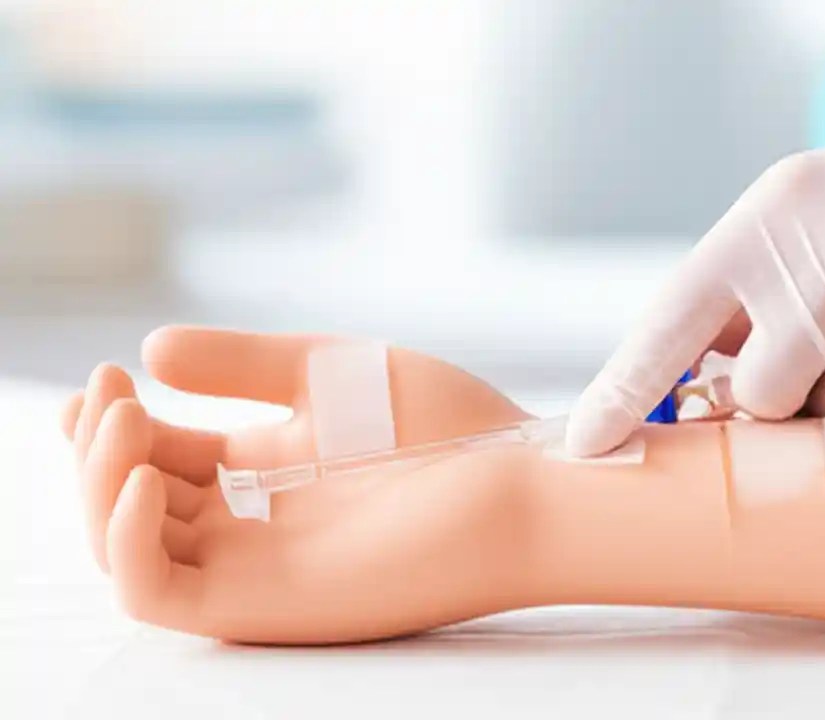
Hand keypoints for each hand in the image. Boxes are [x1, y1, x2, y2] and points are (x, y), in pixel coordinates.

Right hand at [62, 326, 531, 643]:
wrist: (519, 477)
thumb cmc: (447, 428)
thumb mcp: (328, 375)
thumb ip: (242, 367)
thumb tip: (149, 351)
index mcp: (265, 479)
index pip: (158, 463)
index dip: (113, 424)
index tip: (106, 374)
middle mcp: (250, 531)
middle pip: (129, 508)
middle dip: (97, 448)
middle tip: (107, 389)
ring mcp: (255, 571)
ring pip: (127, 551)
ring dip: (98, 484)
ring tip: (122, 415)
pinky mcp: (267, 605)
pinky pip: (159, 595)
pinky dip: (126, 538)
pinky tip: (140, 477)